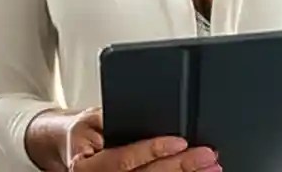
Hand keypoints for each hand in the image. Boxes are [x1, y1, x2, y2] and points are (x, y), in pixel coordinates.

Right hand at [60, 108, 220, 171]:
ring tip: (210, 169)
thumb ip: (118, 120)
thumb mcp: (92, 119)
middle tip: (206, 155)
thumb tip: (148, 115)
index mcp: (85, 166)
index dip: (153, 150)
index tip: (180, 141)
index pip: (124, 160)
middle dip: (180, 167)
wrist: (70, 150)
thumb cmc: (84, 133)